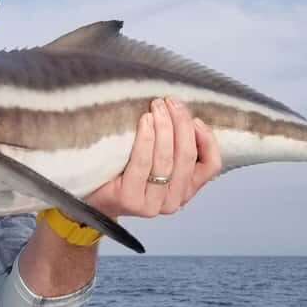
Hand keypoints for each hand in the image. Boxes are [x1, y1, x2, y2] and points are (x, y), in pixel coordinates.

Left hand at [87, 97, 220, 218]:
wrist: (95, 194)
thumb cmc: (127, 171)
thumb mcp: (159, 160)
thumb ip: (176, 146)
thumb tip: (185, 114)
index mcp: (186, 190)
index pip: (210, 165)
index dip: (207, 139)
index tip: (195, 118)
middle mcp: (173, 201)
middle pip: (187, 157)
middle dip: (181, 124)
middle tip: (171, 102)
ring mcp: (152, 205)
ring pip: (166, 158)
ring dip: (164, 126)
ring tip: (157, 106)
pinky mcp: (131, 200)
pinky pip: (143, 163)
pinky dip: (146, 138)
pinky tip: (145, 121)